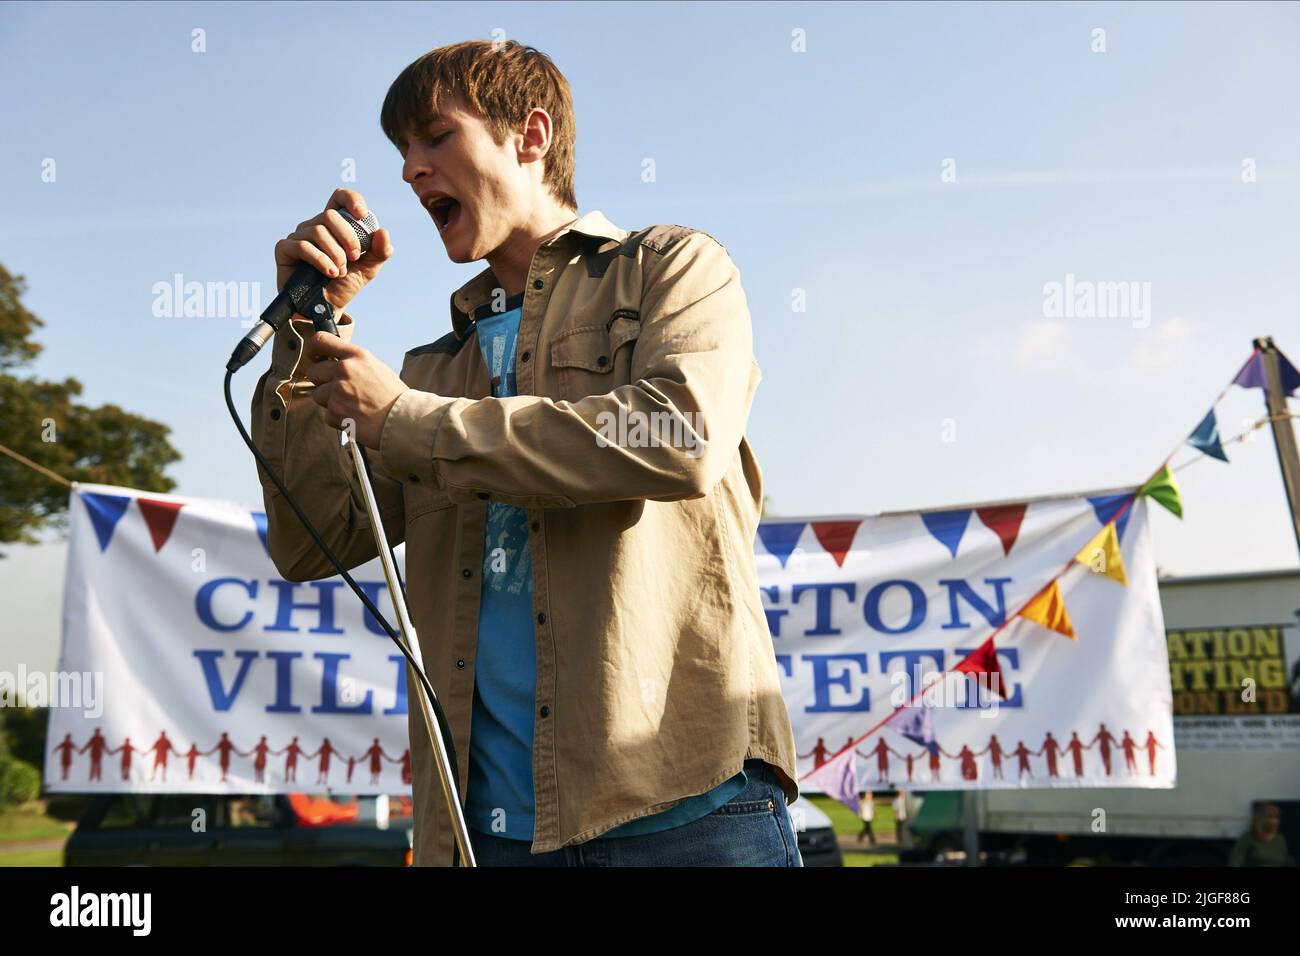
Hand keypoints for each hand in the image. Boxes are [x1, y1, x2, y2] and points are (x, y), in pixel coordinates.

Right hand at [274, 188, 393, 311]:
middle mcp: (315, 226)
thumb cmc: (344, 285)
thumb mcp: (369, 268)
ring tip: (339, 272)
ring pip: (317, 231)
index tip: (362, 215)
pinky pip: (302, 246)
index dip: (351, 199)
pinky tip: (329, 273)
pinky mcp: (284, 249)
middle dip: (347, 238)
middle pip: (330, 215)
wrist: (326, 308)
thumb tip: (382, 232)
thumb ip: (380, 251)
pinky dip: (320, 260)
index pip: (340, 198)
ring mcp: (298, 236)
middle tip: (353, 258)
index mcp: (335, 226)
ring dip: (334, 254)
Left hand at [304, 332, 408, 448]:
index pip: (320, 340)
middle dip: (322, 382)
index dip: (312, 349)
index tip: (314, 357)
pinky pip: (326, 414)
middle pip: (314, 372)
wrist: (403, 421)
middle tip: (339, 390)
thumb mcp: (376, 368)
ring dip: (330, 401)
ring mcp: (338, 391)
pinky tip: (355, 417)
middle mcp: (344, 370)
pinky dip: (338, 418)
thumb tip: (332, 362)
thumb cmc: (393, 396)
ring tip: (352, 406)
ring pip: (318, 395)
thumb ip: (353, 363)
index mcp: (356, 355)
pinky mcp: (335, 412)